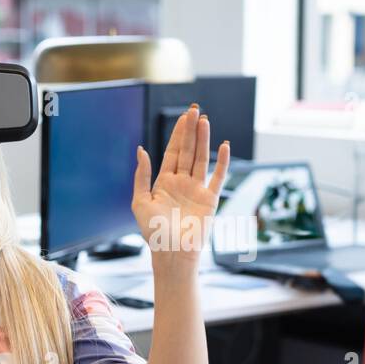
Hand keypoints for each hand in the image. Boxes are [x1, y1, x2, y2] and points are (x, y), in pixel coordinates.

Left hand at [132, 104, 229, 262]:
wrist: (171, 254)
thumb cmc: (153, 233)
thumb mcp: (140, 202)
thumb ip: (141, 176)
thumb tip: (141, 150)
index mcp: (164, 182)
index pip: (173, 152)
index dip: (178, 134)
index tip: (184, 116)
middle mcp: (182, 183)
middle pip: (188, 151)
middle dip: (191, 130)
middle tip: (196, 110)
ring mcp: (197, 190)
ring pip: (202, 159)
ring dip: (204, 140)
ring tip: (205, 121)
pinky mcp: (210, 200)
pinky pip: (218, 178)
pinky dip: (223, 163)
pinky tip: (225, 146)